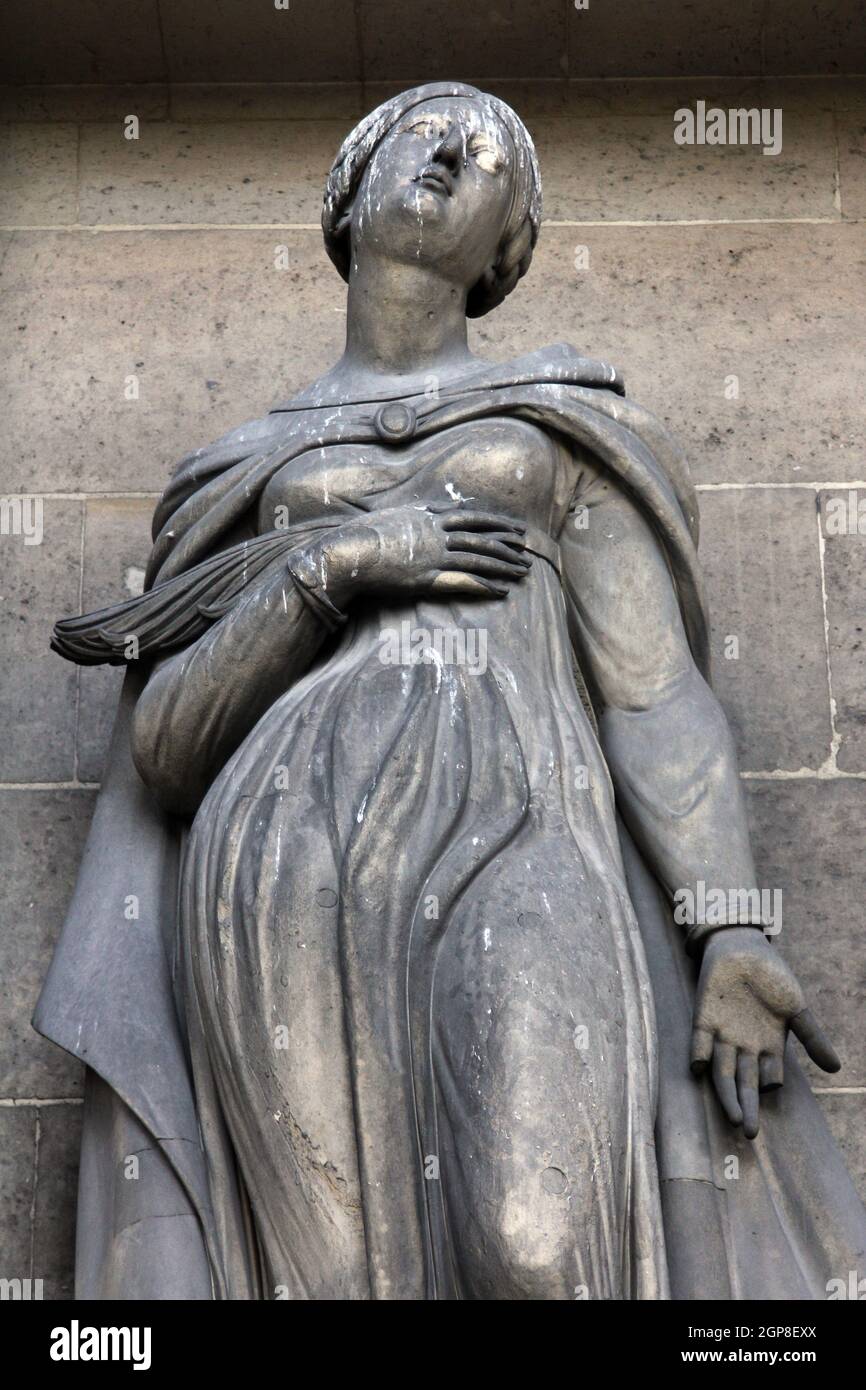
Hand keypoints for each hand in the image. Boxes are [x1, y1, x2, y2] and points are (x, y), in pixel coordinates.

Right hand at [304, 505, 531, 606]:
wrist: (349, 552)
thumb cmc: (364, 536)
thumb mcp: (393, 517)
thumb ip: (413, 516)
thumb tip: (423, 513)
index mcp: (429, 518)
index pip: (472, 519)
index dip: (497, 524)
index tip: (515, 528)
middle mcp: (437, 536)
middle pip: (481, 539)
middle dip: (507, 545)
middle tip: (526, 551)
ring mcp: (434, 557)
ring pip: (478, 560)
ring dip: (503, 566)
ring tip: (522, 571)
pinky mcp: (428, 579)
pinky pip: (464, 582)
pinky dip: (485, 586)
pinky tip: (501, 591)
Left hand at [690, 926, 839, 1137]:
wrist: (742, 946)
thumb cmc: (772, 978)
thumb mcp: (796, 1007)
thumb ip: (812, 1037)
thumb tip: (836, 1069)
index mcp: (769, 1046)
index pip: (769, 1077)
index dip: (770, 1088)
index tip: (772, 1100)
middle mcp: (745, 1046)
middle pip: (745, 1083)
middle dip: (747, 1107)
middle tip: (749, 1133)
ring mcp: (723, 1034)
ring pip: (723, 1071)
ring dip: (726, 1094)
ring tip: (733, 1116)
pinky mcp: (703, 1019)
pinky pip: (700, 1042)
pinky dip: (699, 1054)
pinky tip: (701, 1067)